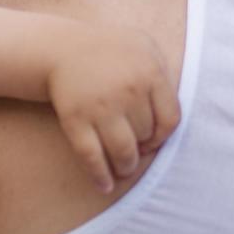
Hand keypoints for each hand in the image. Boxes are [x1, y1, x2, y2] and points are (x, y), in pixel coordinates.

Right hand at [46, 26, 180, 192]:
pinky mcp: (75, 119)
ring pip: (124, 152)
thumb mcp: (144, 48)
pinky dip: (100, 176)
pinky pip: (92, 156)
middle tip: (135, 151)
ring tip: (124, 169)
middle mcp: (129, 90)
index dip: (163, 137)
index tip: (153, 140)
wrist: (61, 48)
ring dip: (126, 167)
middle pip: (146, 136)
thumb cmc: (110, 51)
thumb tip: (172, 118)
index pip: (171, 119)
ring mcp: (101, 106)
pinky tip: (104, 185)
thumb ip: (164, 76)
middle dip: (142, 148)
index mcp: (150, 72)